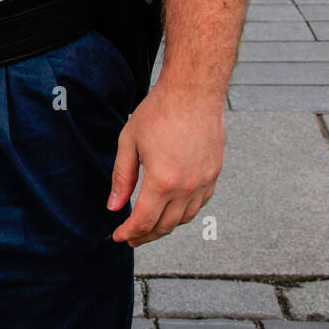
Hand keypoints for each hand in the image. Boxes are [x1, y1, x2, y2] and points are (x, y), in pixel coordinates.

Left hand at [107, 81, 224, 245]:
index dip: (128, 233)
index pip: (143, 221)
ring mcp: (204, 182)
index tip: (118, 237)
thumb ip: (121, 177)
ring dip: (165, 226)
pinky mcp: (214, 174)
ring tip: (149, 225)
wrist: (193, 91)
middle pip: (165, 226)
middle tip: (131, 237)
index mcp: (162, 181)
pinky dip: (183, 212)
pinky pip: (199, 204)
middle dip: (145, 235)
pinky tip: (171, 208)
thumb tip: (114, 206)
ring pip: (183, 218)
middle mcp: (187, 187)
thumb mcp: (129, 141)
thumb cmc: (159, 111)